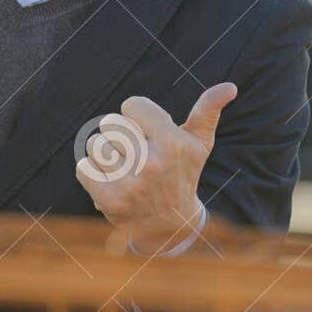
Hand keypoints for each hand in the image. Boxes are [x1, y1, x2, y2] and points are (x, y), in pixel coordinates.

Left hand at [75, 83, 236, 252]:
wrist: (171, 224)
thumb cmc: (182, 172)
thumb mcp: (198, 143)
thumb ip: (208, 111)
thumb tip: (229, 86)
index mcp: (173, 143)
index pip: (131, 105)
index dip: (136, 116)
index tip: (148, 133)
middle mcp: (151, 163)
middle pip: (109, 123)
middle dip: (119, 135)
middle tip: (135, 152)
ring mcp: (129, 183)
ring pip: (94, 144)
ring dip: (104, 153)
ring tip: (123, 166)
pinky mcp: (109, 200)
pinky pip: (82, 167)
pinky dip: (92, 172)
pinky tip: (111, 180)